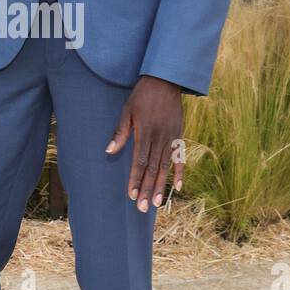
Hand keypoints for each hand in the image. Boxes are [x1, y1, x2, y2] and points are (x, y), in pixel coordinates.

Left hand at [106, 76, 184, 210]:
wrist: (165, 80)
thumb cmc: (142, 96)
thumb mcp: (127, 111)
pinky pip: (180, 157)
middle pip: (153, 168)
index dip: (135, 179)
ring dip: (161, 186)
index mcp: (145, 132)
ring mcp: (171, 137)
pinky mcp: (179, 135)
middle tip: (143, 208)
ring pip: (165, 166)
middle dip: (147, 189)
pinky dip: (180, 172)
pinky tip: (178, 187)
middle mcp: (160, 138)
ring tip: (157, 204)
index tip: (132, 195)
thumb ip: (120, 132)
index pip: (139, 162)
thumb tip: (109, 152)